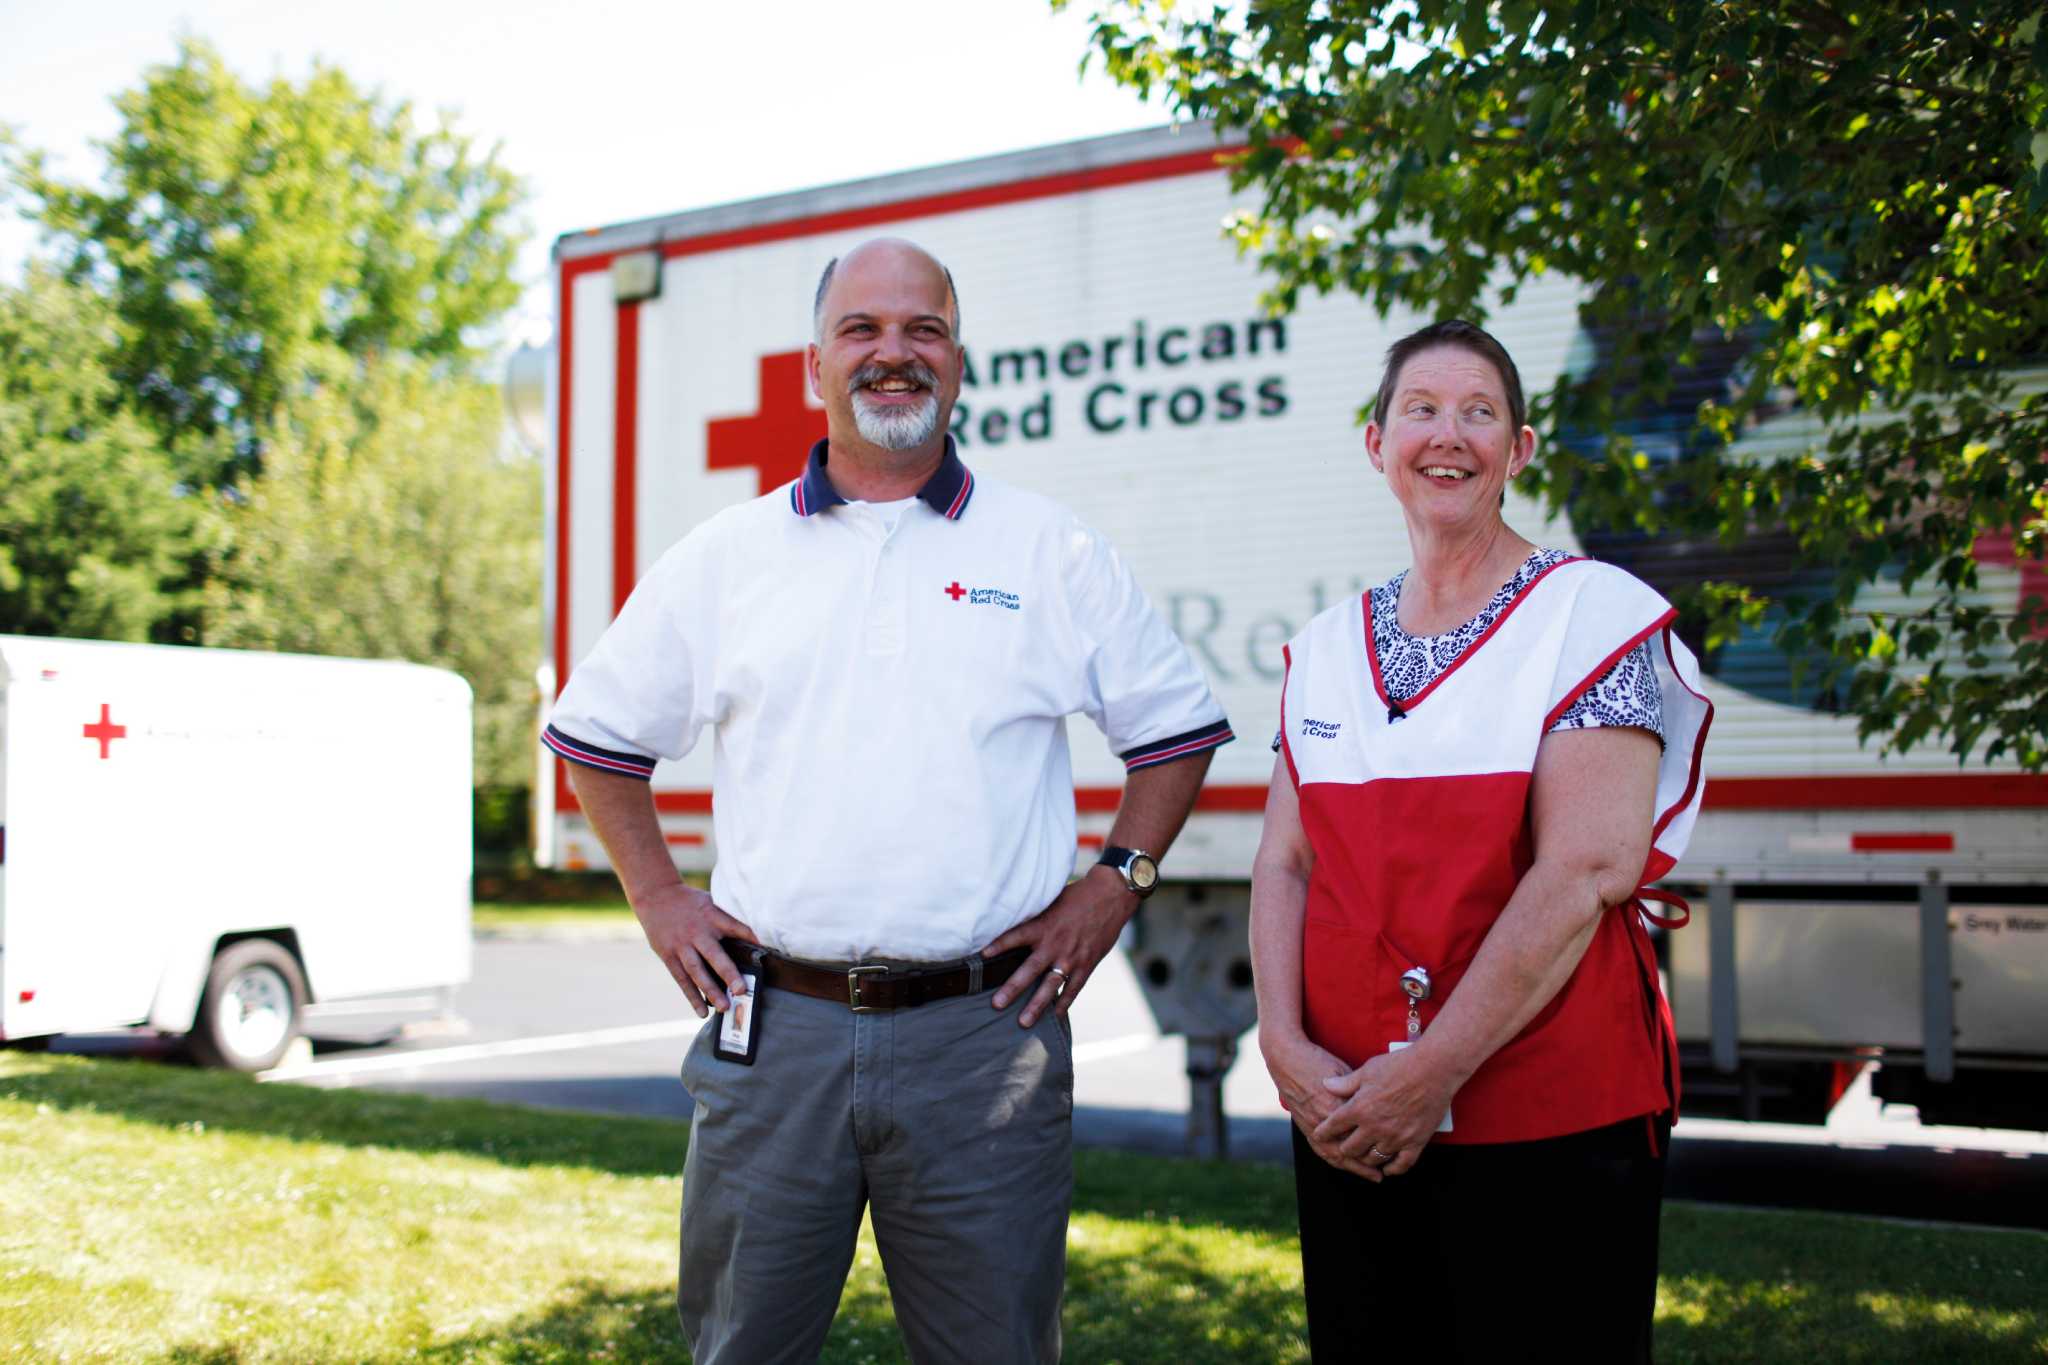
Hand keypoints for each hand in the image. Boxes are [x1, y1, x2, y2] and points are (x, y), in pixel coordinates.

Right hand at [630, 881, 758, 1018]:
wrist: (656, 895)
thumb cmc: (691, 901)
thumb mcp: (710, 902)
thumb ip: (727, 918)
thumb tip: (753, 935)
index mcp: (711, 916)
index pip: (735, 926)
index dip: (751, 938)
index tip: (767, 951)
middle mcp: (697, 932)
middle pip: (714, 954)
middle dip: (728, 973)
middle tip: (742, 990)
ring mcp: (681, 945)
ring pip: (696, 971)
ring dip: (710, 990)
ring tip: (724, 1007)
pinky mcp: (668, 955)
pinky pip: (681, 979)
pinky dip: (691, 996)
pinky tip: (701, 1012)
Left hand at [982, 866, 1134, 1026]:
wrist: (1110, 897)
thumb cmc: (1077, 896)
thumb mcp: (1051, 902)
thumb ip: (1035, 917)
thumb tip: (1014, 920)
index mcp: (1043, 925)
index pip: (1014, 937)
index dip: (998, 946)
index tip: (982, 955)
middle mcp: (1054, 944)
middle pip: (1029, 970)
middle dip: (1012, 989)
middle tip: (996, 1005)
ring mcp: (1071, 958)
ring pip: (1050, 986)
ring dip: (1037, 1005)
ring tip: (1024, 1022)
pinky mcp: (1086, 964)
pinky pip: (1073, 988)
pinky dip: (1065, 1003)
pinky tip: (1056, 1015)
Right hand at [1260, 1030, 1381, 1171]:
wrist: (1286, 1060)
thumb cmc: (1317, 1061)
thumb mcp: (1344, 1072)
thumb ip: (1358, 1092)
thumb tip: (1378, 1103)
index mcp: (1338, 1105)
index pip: (1364, 1129)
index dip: (1382, 1139)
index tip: (1398, 1143)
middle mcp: (1325, 1120)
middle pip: (1354, 1147)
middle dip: (1373, 1159)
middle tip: (1392, 1165)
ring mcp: (1314, 1127)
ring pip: (1338, 1155)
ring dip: (1357, 1168)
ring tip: (1374, 1175)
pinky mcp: (1306, 1128)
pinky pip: (1323, 1152)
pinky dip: (1338, 1162)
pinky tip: (1349, 1166)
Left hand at [1311, 1045, 1458, 1178]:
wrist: (1433, 1069)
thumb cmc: (1399, 1065)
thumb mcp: (1367, 1070)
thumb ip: (1345, 1083)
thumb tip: (1326, 1084)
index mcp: (1359, 1108)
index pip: (1333, 1127)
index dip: (1323, 1132)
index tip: (1320, 1135)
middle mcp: (1375, 1127)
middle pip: (1350, 1149)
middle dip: (1344, 1148)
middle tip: (1344, 1145)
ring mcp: (1395, 1137)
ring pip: (1373, 1159)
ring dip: (1367, 1158)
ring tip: (1365, 1155)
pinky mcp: (1415, 1142)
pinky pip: (1401, 1165)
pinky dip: (1392, 1168)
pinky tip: (1388, 1168)